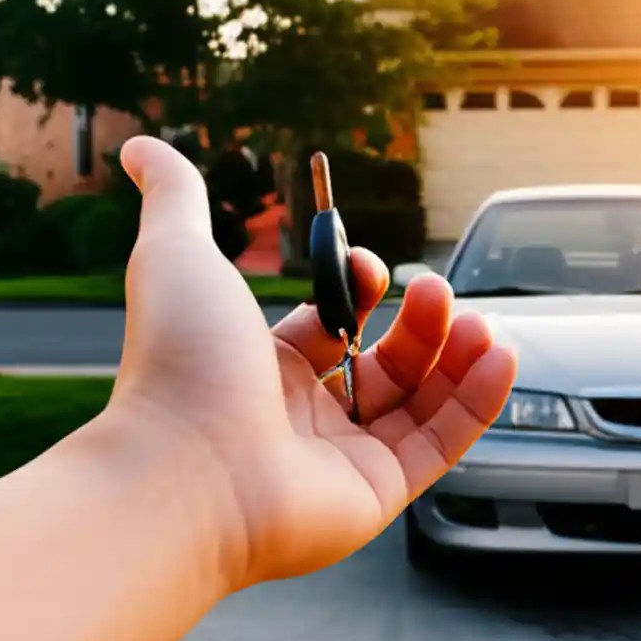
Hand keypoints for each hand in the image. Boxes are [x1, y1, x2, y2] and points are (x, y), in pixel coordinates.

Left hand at [110, 136, 516, 588]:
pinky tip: (500, 358)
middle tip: (439, 293)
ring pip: (421, 405)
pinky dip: (478, 403)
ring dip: (460, 360)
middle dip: (423, 324)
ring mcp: (341, 461)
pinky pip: (441, 445)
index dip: (362, 294)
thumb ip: (178, 197)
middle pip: (386, 366)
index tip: (371, 269)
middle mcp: (301, 419)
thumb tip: (140, 146)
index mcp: (261, 369)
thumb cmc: (180, 365)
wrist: (185, 471)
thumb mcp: (178, 256)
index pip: (333, 329)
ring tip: (483, 324)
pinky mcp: (378, 494)